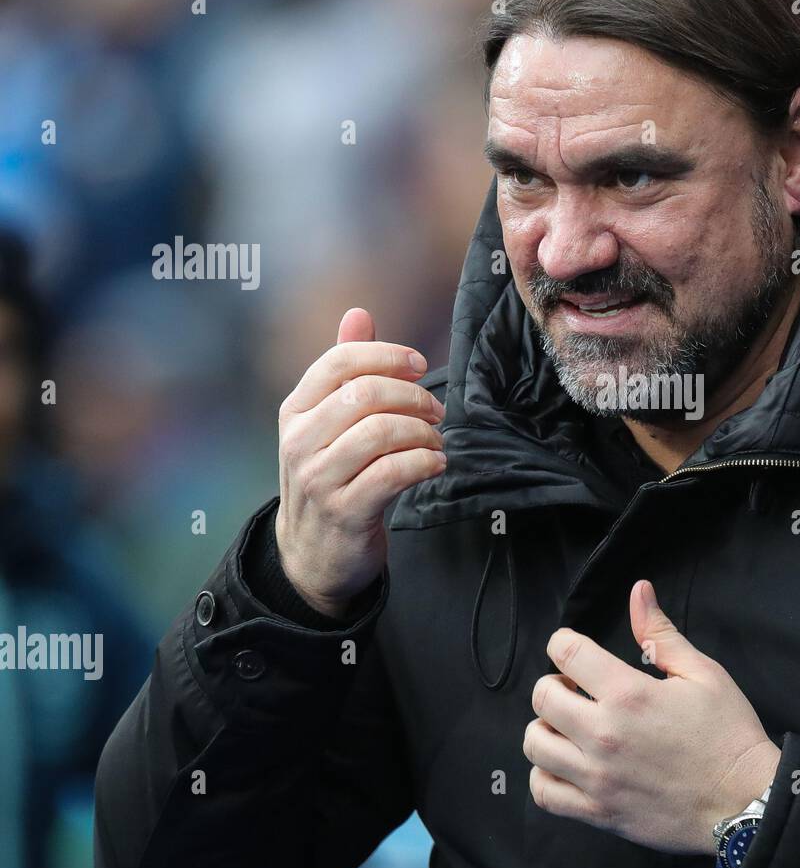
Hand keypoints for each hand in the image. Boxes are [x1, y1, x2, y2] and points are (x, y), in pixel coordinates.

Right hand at [275, 307, 445, 618]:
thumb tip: (358, 313)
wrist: (313, 554)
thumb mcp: (327, 422)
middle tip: (435, 411)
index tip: (419, 365)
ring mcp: (319, 478)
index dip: (386, 355)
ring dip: (422, 433)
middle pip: (364, 394)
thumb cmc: (331, 477)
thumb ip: (344, 369)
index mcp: (295, 411)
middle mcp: (300, 441)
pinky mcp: (344, 511)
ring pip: (381, 432)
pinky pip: (393, 473)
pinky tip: (434, 464)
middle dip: (412, 396)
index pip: (338, 362)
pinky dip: (424, 463)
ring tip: (435, 442)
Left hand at [523, 579, 781, 854]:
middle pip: (542, 697)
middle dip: (555, 684)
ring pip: (535, 744)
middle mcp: (604, 734)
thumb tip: (638, 590)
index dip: (565, 643)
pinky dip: (545, 776)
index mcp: (629, 694)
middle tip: (578, 690)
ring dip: (547, 728)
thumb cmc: (729, 735)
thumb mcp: (703, 674)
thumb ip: (661, 634)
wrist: (745, 801)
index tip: (576, 651)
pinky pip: (544, 793)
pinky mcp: (598, 812)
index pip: (565, 652)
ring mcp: (597, 777)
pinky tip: (567, 764)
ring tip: (571, 727)